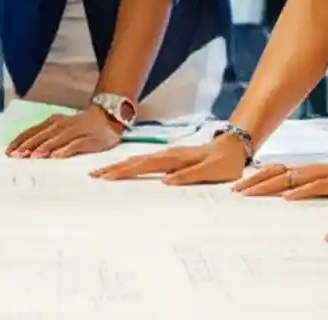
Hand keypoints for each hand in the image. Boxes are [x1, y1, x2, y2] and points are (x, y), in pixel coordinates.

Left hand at [6, 107, 121, 158]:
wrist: (107, 117)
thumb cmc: (79, 126)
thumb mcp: (59, 129)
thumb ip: (45, 138)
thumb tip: (25, 151)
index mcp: (52, 122)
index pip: (32, 131)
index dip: (20, 141)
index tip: (8, 152)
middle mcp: (62, 124)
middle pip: (42, 135)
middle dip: (28, 144)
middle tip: (16, 155)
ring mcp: (76, 130)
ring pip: (57, 138)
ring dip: (44, 146)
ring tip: (33, 155)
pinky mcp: (89, 138)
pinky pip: (76, 144)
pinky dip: (65, 149)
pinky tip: (57, 156)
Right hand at [90, 133, 246, 183]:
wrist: (233, 147)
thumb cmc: (223, 163)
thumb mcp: (211, 171)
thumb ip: (189, 175)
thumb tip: (166, 181)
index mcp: (175, 158)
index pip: (144, 165)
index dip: (125, 171)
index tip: (107, 177)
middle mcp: (168, 155)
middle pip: (136, 161)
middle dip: (114, 168)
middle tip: (94, 176)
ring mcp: (167, 155)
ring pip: (139, 160)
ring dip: (120, 166)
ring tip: (102, 173)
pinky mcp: (169, 158)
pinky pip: (146, 161)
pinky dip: (131, 165)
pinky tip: (123, 168)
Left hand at [232, 162, 327, 199]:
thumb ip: (309, 186)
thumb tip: (288, 194)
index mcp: (308, 170)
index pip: (276, 171)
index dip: (256, 178)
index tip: (238, 187)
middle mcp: (312, 169)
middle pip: (277, 173)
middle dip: (254, 182)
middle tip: (235, 191)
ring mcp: (325, 174)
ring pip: (291, 178)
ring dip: (270, 186)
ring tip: (251, 193)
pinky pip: (316, 185)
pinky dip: (301, 190)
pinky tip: (287, 196)